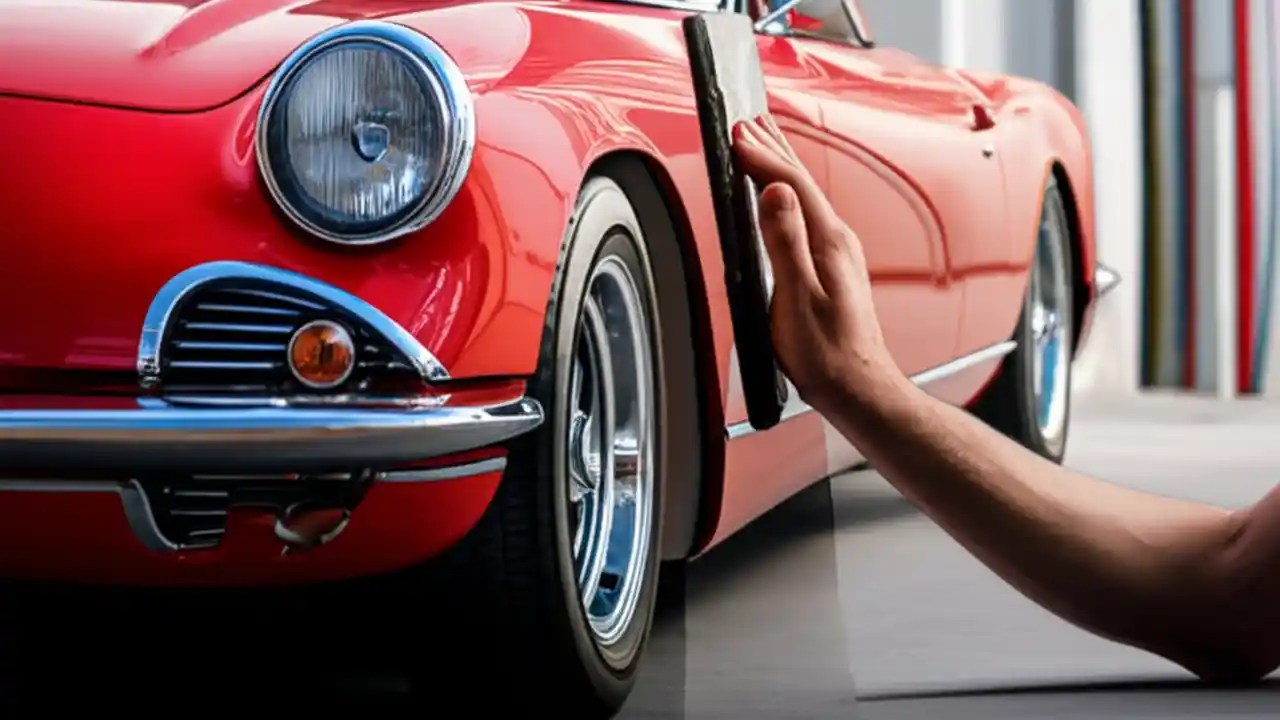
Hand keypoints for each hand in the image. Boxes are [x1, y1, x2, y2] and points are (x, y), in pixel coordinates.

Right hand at [732, 114, 903, 409]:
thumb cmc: (825, 354)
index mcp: (828, 241)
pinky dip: (787, 195)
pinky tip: (780, 199)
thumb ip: (785, 241)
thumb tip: (776, 192)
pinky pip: (806, 215)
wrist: (856, 387)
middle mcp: (838, 240)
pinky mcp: (833, 267)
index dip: (760, 155)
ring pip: (804, 196)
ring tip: (763, 146)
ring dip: (780, 167)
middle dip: (772, 149)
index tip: (736, 132)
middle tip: (748, 121)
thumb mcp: (795, 296)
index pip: (790, 183)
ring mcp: (838, 252)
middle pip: (801, 182)